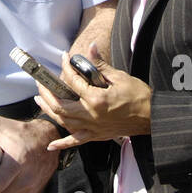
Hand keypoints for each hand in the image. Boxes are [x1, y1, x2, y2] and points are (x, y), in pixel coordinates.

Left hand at [35, 44, 151, 151]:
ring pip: (64, 122)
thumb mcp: (119, 77)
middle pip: (60, 105)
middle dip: (47, 93)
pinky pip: (76, 141)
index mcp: (96, 99)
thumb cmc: (138, 95)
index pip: (74, 82)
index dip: (66, 67)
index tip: (63, 58)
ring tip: (39, 100)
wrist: (152, 116)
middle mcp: (91, 115)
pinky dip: (62, 144)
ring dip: (49, 111)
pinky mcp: (96, 136)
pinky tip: (51, 145)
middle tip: (40, 82)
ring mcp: (92, 128)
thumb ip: (100, 65)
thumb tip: (90, 46)